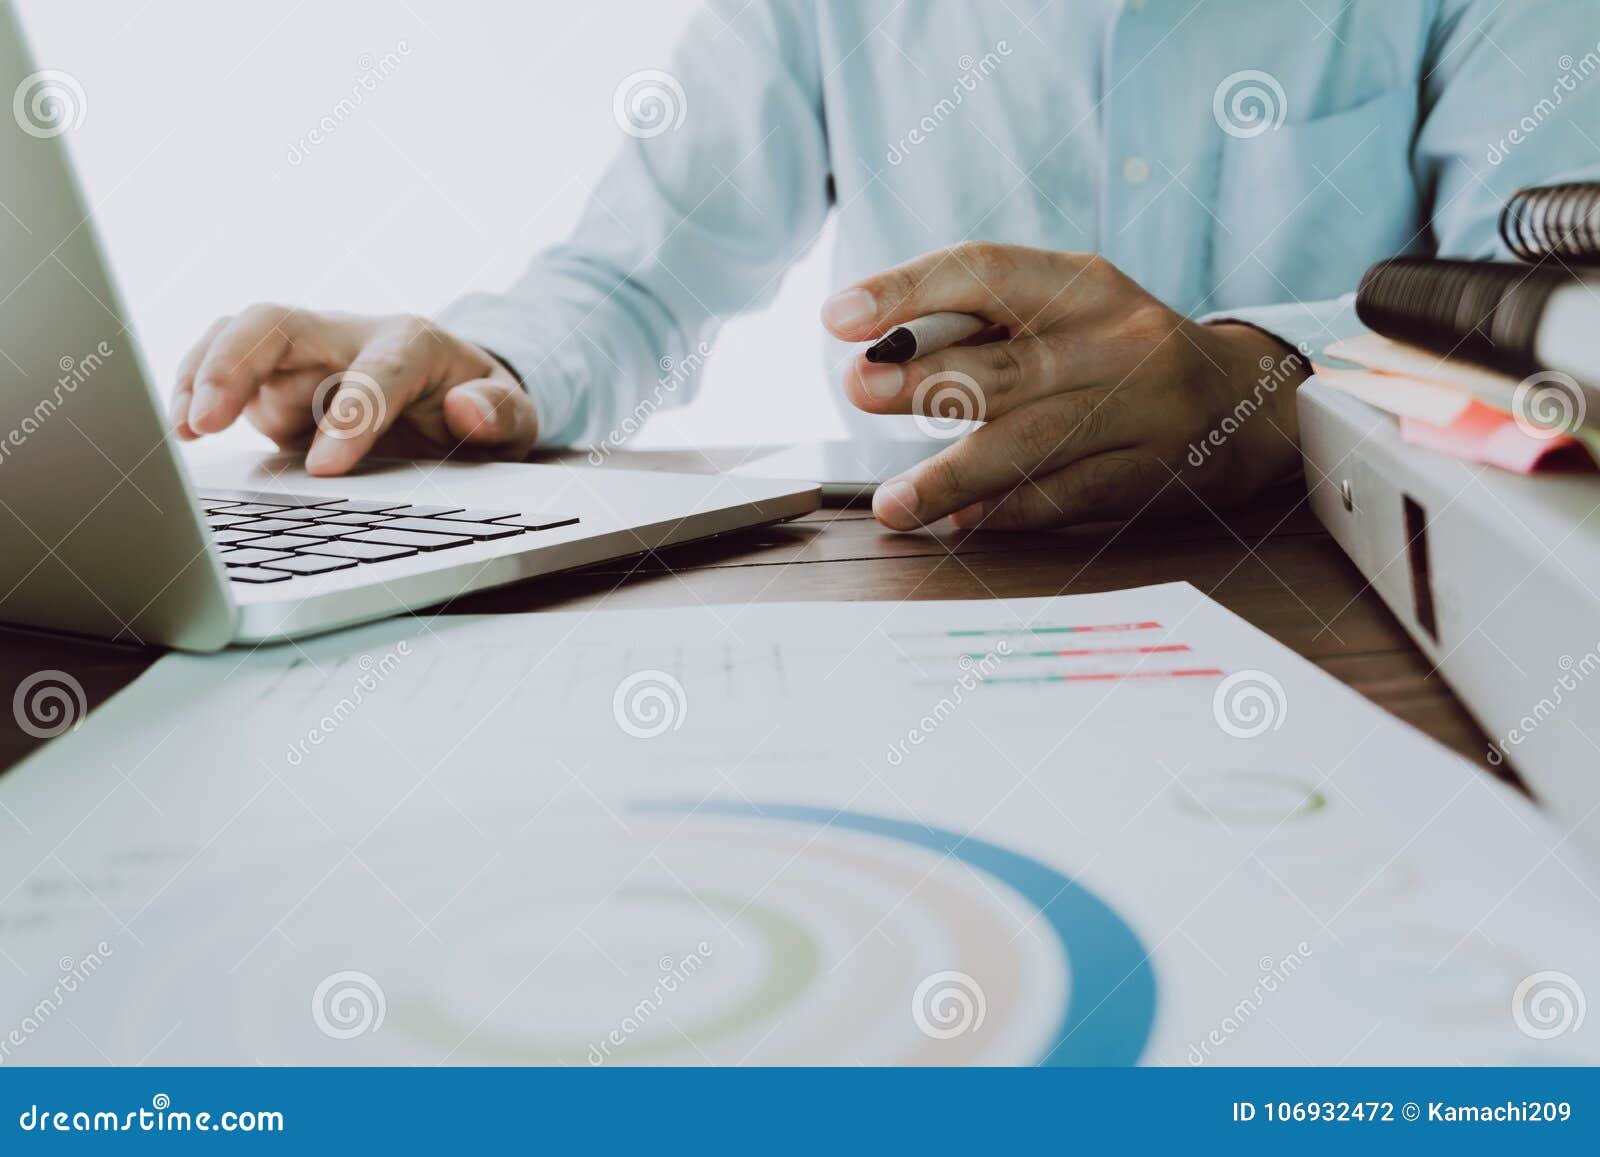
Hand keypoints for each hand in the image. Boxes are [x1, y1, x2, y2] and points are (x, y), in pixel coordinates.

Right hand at [170, 307, 538, 475]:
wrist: (459, 392)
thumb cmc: (481, 406)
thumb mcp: (515, 420)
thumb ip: (499, 414)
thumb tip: (467, 408)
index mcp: (414, 344)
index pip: (376, 371)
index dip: (350, 415)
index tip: (326, 468)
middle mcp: (351, 335)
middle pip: (282, 323)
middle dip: (239, 364)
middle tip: (209, 421)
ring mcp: (307, 354)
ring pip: (240, 334)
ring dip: (204, 372)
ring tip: (184, 427)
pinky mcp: (278, 377)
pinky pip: (224, 363)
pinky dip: (195, 387)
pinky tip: (181, 428)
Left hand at [820, 243, 1308, 530]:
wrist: (1237, 404)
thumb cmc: (1115, 350)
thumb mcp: (1062, 310)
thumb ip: (978, 324)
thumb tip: (875, 353)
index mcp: (1082, 284)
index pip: (985, 271)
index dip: (907, 291)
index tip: (839, 317)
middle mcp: (1116, 341)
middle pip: (1008, 362)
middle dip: (924, 378)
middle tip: (858, 386)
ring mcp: (1136, 412)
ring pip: (1030, 444)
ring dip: (950, 476)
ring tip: (892, 504)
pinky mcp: (1143, 475)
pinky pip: (1061, 497)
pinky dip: (1003, 511)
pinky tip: (958, 521)